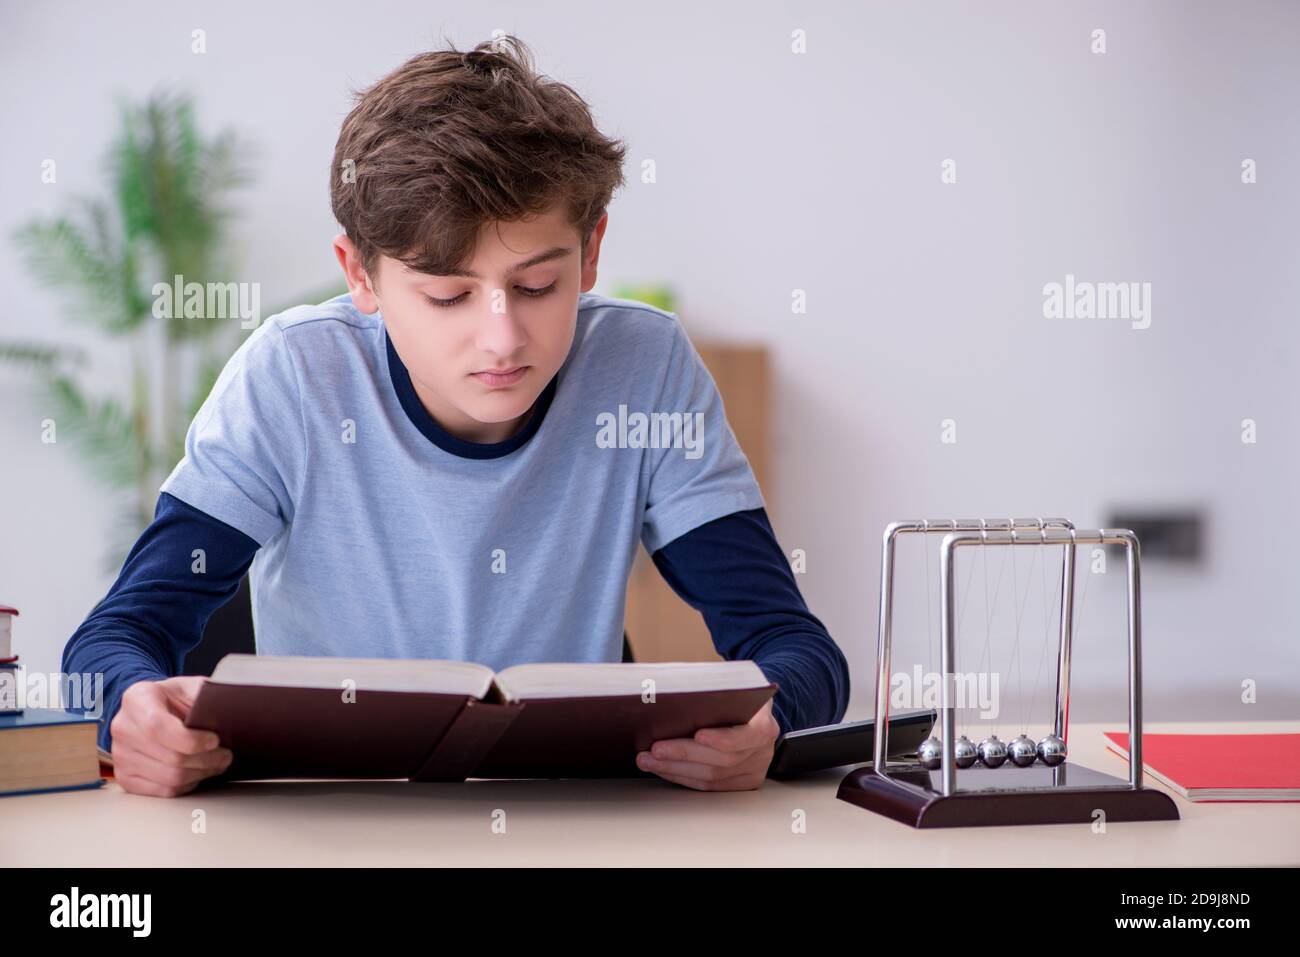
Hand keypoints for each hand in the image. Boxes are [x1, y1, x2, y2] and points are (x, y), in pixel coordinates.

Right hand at [109, 676, 232, 797]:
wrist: (154, 709)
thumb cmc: (176, 698)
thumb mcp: (191, 686)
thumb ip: (206, 697)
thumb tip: (228, 713)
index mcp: (136, 699)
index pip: (157, 727)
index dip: (191, 739)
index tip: (215, 740)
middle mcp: (122, 728)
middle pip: (169, 757)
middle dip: (206, 760)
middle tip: (226, 755)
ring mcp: (120, 756)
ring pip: (169, 778)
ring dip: (201, 774)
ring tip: (217, 763)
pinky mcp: (126, 778)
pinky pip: (163, 791)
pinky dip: (187, 785)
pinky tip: (198, 773)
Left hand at [636, 699, 779, 790]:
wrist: (753, 714)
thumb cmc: (736, 698)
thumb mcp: (732, 688)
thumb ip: (714, 693)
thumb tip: (675, 693)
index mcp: (765, 724)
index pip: (748, 736)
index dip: (723, 738)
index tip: (698, 734)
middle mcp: (762, 752)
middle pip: (723, 760)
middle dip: (684, 754)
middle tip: (655, 749)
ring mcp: (753, 771)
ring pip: (712, 777)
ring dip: (675, 769)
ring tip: (648, 760)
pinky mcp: (740, 784)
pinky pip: (708, 786)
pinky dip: (682, 777)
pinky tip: (663, 768)